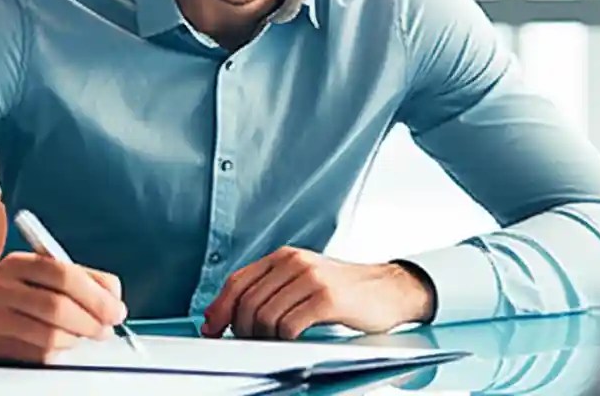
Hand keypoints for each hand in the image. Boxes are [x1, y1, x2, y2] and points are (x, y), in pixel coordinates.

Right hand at [0, 252, 126, 362]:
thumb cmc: (16, 290)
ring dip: (76, 339)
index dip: (96, 295)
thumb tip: (113, 297)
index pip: (64, 274)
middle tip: (105, 329)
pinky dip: (58, 353)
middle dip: (91, 321)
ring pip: (49, 335)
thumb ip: (82, 278)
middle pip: (57, 307)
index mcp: (19, 263)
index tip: (116, 310)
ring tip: (83, 336)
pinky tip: (61, 345)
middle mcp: (2, 287)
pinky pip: (36, 355)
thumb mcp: (43, 273)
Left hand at [200, 246, 434, 340]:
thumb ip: (270, 289)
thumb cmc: (344, 289)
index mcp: (284, 257)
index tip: (211, 328)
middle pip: (247, 302)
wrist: (388, 289)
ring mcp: (312, 279)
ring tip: (275, 341)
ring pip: (265, 316)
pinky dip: (284, 339)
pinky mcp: (327, 298)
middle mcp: (295, 262)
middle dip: (242, 329)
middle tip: (251, 341)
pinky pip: (289, 325)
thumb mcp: (303, 279)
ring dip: (264, 337)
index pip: (237, 281)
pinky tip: (293, 339)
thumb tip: (225, 314)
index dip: (219, 308)